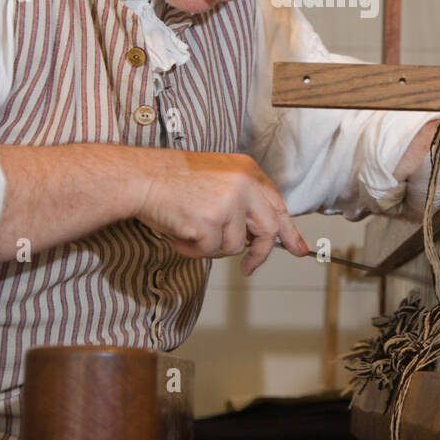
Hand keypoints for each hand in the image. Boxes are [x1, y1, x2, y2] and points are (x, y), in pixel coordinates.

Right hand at [133, 150, 307, 274]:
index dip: (289, 231)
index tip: (298, 248)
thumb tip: (258, 235)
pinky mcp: (211, 222)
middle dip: (260, 254)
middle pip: (268, 230)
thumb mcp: (217, 178)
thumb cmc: (172, 180)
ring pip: (235, 246)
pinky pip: (210, 251)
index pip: (278, 205)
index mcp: (247, 171)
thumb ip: (242, 201)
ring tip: (190, 229)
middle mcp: (243, 184)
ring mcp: (229, 203)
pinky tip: (180, 232)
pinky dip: (193, 250)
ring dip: (211, 247)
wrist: (140, 177)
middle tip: (250, 268)